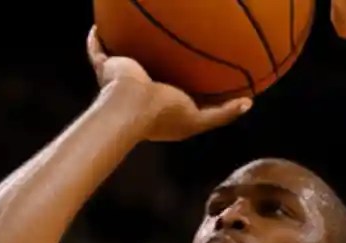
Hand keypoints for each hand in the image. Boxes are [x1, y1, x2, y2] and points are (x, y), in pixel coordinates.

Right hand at [86, 27, 251, 141]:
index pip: (176, 84)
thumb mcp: (199, 118)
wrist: (131, 107)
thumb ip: (223, 113)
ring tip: (136, 26)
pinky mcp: (106, 67)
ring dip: (127, 44)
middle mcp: (141, 88)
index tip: (199, 61)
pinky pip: (98, 49)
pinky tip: (100, 22)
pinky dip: (96, 38)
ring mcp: (122, 77)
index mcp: (161, 100)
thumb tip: (249, 103)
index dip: (186, 75)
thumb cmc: (164, 114)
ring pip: (125, 56)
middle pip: (151, 66)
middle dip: (158, 55)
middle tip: (168, 40)